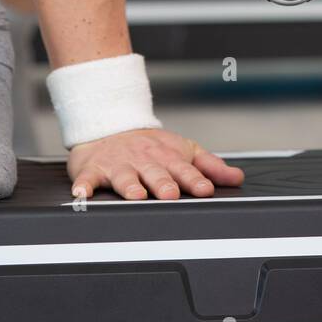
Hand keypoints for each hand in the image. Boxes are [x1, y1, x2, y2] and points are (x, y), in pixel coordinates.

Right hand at [67, 128, 244, 200]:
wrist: (110, 126)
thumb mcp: (184, 150)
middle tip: (170, 195)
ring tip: (136, 196)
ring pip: (125, 176)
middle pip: (155, 173)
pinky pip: (87, 178)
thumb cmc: (150, 146)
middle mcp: (144, 161)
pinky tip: (83, 192)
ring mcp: (119, 164)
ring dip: (130, 186)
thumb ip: (210, 166)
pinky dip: (84, 185)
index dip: (195, 179)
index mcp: (168, 158)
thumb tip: (238, 178)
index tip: (204, 189)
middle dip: (163, 183)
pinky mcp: (94, 168)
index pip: (184, 169)